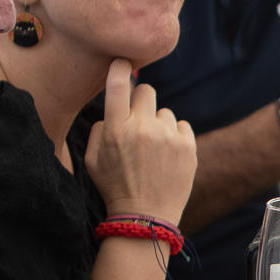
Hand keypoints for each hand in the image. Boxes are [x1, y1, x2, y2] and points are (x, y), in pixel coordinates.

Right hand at [82, 60, 197, 220]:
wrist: (145, 217)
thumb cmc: (115, 187)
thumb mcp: (91, 160)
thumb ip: (100, 128)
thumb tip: (112, 108)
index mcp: (115, 129)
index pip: (118, 85)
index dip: (120, 68)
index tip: (122, 61)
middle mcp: (143, 128)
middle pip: (146, 92)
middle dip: (141, 103)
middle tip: (138, 122)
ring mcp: (168, 137)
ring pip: (164, 112)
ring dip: (158, 125)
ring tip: (153, 150)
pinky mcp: (188, 146)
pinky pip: (181, 126)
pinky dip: (175, 137)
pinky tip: (167, 156)